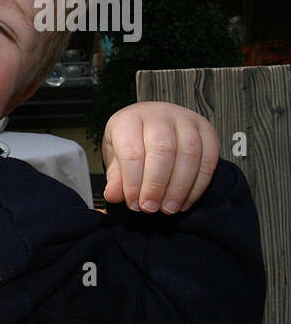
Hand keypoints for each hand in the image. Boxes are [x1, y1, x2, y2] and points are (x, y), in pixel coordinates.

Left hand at [102, 101, 218, 213]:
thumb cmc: (131, 142)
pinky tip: (184, 201)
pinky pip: (208, 159)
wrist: (152, 123)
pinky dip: (198, 185)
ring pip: (189, 154)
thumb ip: (116, 176)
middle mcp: (160, 115)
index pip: (132, 152)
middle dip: (157, 185)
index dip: (133, 182)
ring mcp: (187, 120)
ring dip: (179, 187)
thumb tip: (114, 196)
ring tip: (168, 208)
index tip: (134, 204)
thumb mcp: (115, 156)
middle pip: (163, 150)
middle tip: (151, 208)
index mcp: (130, 119)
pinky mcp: (207, 130)